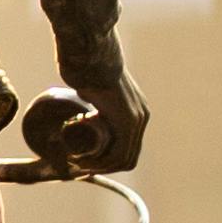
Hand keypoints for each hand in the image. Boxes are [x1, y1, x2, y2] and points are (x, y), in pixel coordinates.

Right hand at [23, 63, 143, 177]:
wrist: (91, 56)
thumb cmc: (86, 67)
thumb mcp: (93, 87)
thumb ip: (93, 94)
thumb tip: (81, 98)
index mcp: (136, 109)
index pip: (127, 145)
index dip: (108, 158)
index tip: (86, 159)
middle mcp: (141, 116)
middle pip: (128, 155)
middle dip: (105, 165)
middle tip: (81, 166)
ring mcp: (137, 119)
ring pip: (124, 158)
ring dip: (101, 166)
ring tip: (80, 165)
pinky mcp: (128, 122)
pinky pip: (120, 154)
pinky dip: (103, 163)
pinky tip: (85, 161)